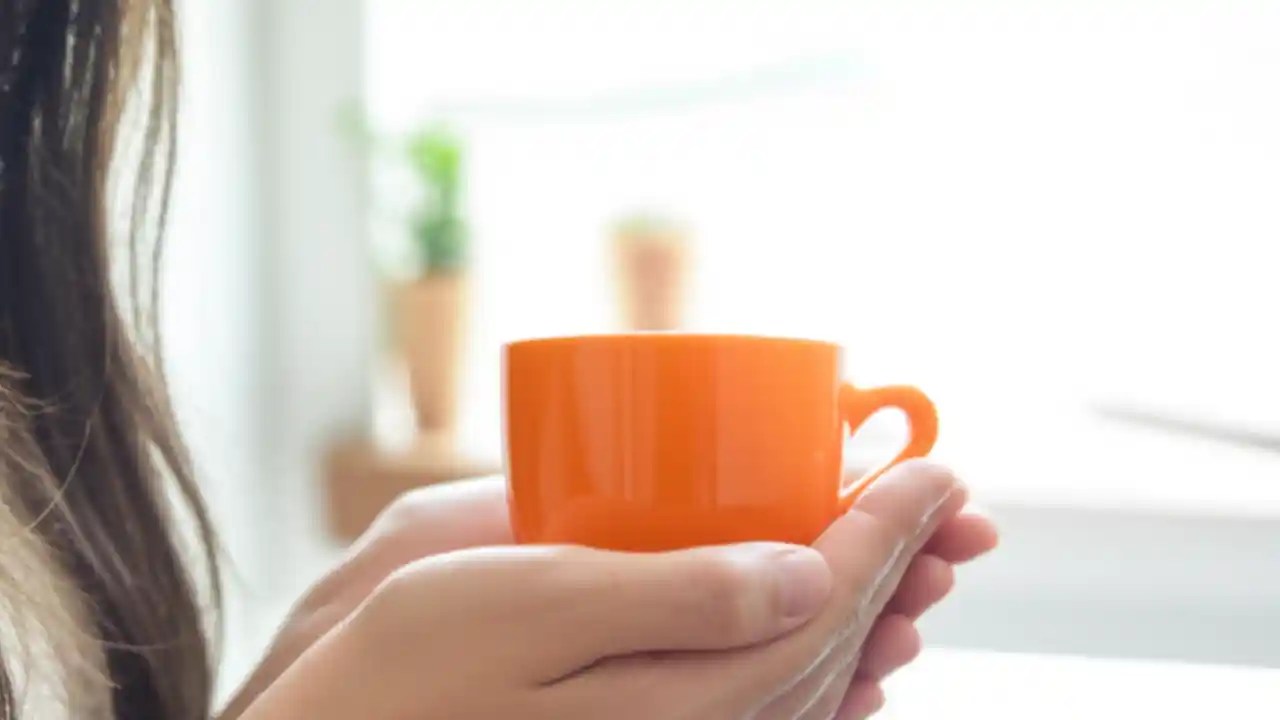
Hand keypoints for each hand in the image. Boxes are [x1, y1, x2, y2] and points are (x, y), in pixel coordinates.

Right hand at [236, 461, 994, 718]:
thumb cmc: (411, 671)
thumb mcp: (530, 606)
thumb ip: (675, 596)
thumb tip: (805, 571)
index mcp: (692, 693)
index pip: (829, 597)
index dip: (891, 527)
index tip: (938, 465)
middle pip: (839, 638)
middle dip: (902, 560)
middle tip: (946, 497)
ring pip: (817, 677)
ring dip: (875, 606)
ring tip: (917, 551)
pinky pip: (770, 708)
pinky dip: (823, 659)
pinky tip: (837, 634)